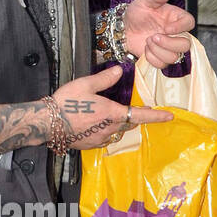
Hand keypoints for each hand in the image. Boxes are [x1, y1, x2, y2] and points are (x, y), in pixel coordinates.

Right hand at [53, 64, 172, 149]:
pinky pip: (105, 138)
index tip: (169, 116)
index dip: (156, 116)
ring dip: (118, 123)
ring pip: (117, 131)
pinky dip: (105, 130)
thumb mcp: (85, 84)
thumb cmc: (65, 102)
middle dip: (133, 116)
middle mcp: (109, 128)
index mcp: (111, 112)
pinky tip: (94, 124)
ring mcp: (100, 139)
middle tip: (133, 108)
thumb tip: (119, 70)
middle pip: (129, 123)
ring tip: (107, 114)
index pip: (140, 115)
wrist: (46, 124)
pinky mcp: (91, 145)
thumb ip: (104, 79)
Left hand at [123, 0, 194, 68]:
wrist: (124, 29)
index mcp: (176, 17)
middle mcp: (176, 33)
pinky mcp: (161, 58)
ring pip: (174, 57)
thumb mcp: (145, 1)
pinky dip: (152, 58)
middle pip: (186, 45)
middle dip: (169, 43)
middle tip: (153, 37)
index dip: (181, 27)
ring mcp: (169, 47)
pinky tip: (145, 50)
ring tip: (147, 41)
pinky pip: (162, 65)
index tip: (167, 29)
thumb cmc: (137, 12)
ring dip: (158, 51)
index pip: (190, 23)